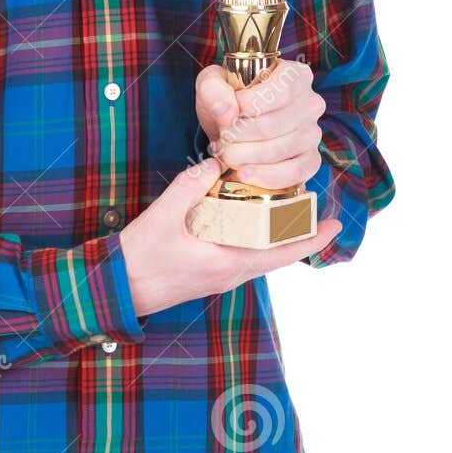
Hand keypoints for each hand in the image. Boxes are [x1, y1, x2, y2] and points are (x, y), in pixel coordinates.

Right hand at [119, 155, 341, 318]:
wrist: (115, 289)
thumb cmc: (139, 259)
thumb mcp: (163, 216)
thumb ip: (191, 186)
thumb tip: (215, 162)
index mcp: (227, 264)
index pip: (281, 253)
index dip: (310, 238)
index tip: (336, 224)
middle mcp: (230, 275)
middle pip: (276, 254)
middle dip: (296, 230)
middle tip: (312, 204)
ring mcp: (219, 276)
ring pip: (260, 255)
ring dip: (274, 233)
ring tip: (285, 207)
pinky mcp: (207, 273)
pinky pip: (242, 254)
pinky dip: (252, 236)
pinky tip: (247, 219)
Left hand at [195, 59, 325, 191]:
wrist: (234, 126)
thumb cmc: (229, 100)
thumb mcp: (213, 83)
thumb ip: (213, 89)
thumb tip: (228, 114)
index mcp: (295, 75)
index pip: (276, 92)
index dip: (245, 107)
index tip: (227, 115)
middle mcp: (311, 103)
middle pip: (272, 126)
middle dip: (238, 136)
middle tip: (222, 138)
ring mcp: (313, 133)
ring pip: (279, 150)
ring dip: (245, 156)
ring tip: (227, 153)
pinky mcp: (311, 160)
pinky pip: (295, 173)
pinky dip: (266, 177)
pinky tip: (245, 174)